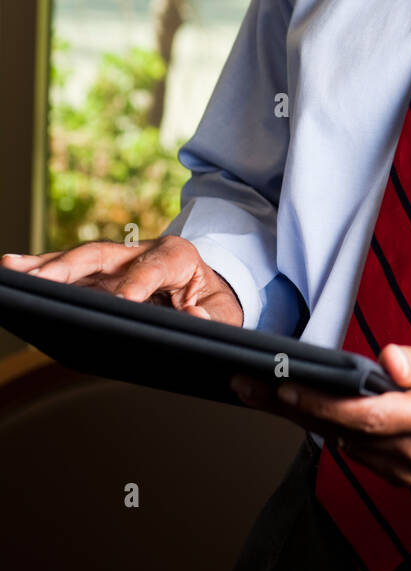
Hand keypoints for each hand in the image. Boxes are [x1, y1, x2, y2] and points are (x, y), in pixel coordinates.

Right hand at [0, 236, 242, 324]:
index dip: (137, 284)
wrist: (211, 287)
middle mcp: (143, 250)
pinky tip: (14, 270)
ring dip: (45, 266)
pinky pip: (71, 270)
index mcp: (179, 256)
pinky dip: (42, 269)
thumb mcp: (228, 314)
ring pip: (79, 260)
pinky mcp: (103, 273)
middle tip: (43, 283)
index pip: (154, 267)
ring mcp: (120, 261)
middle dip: (72, 268)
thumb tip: (195, 316)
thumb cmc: (216, 302)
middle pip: (104, 255)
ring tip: (11, 271)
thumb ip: (215, 319)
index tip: (121, 302)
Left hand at [231, 338, 410, 486]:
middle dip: (290, 407)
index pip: (365, 414)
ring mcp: (405, 469)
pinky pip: (354, 451)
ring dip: (300, 418)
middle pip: (340, 431)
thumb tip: (389, 360)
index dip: (322, 403)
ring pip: (341, 443)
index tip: (287, 386)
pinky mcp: (400, 473)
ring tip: (260, 390)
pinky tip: (298, 410)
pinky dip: (325, 429)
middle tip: (247, 383)